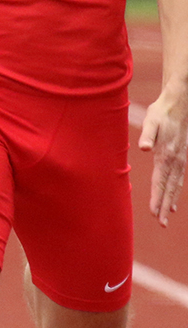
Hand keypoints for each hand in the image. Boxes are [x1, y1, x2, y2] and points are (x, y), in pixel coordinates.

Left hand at [139, 85, 187, 224]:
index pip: (160, 181)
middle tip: (161, 223)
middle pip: (169, 187)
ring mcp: (180, 159)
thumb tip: (144, 147)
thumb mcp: (152, 121)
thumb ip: (147, 135)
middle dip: (164, 205)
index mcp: (165, 155)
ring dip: (170, 201)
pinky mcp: (181, 157)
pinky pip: (179, 178)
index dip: (157, 197)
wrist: (180, 104)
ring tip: (166, 216)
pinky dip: (175, 191)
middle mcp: (175, 160)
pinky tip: (173, 201)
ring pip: (175, 185)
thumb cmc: (162, 112)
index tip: (155, 213)